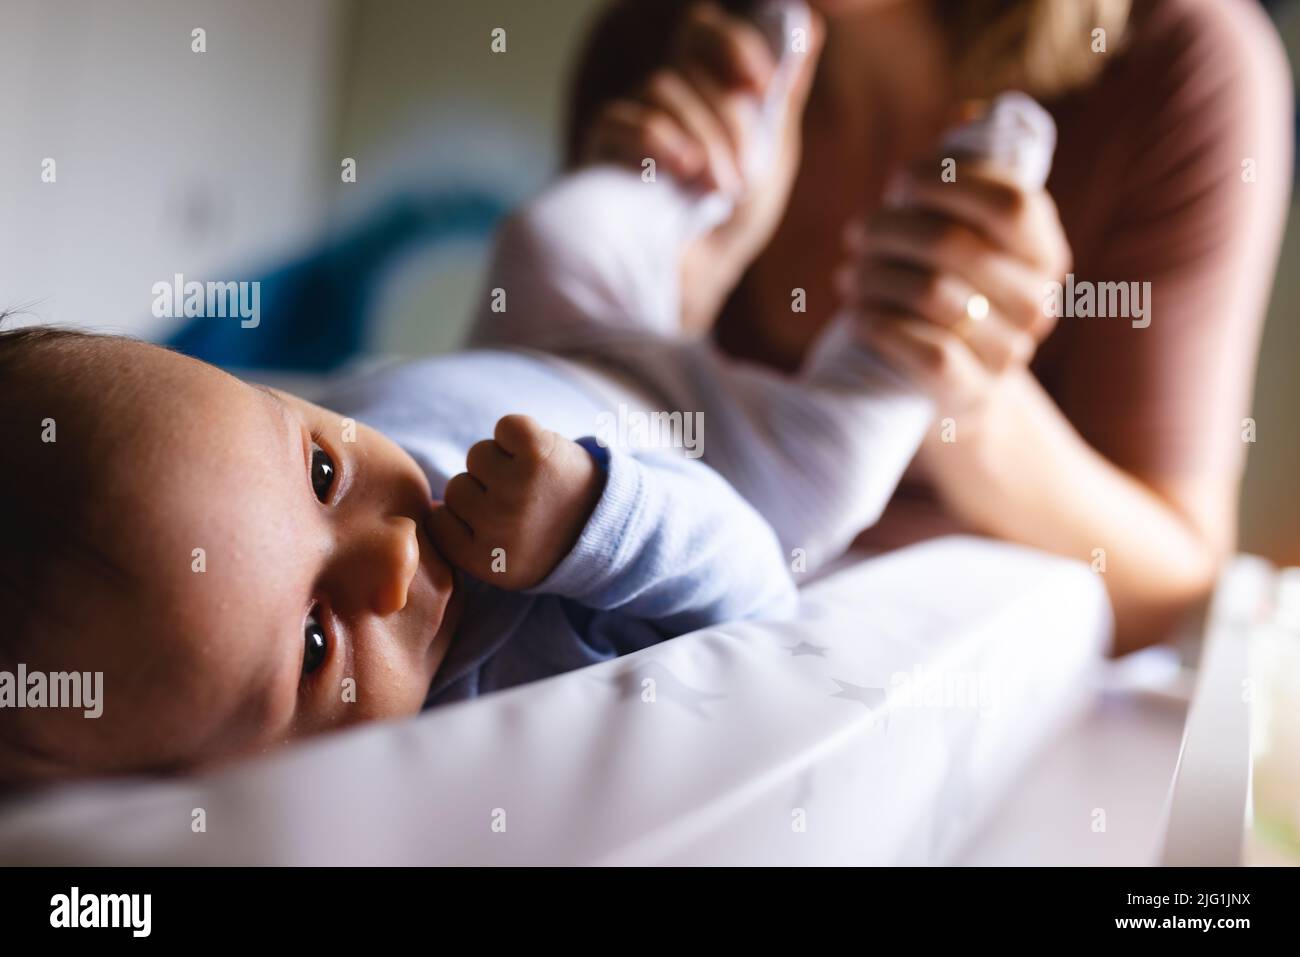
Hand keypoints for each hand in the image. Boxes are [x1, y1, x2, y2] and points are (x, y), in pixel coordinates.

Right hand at [426, 415, 604, 589]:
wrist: (608, 524)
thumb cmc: (541, 539)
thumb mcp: (497, 562)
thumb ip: (457, 540)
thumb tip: (426, 506)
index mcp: (484, 562)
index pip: (438, 520)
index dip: (464, 517)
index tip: (498, 527)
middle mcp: (499, 527)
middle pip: (456, 487)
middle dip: (485, 490)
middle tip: (525, 504)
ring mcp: (519, 487)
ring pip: (478, 455)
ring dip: (502, 462)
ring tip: (535, 482)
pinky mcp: (539, 451)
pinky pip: (505, 426)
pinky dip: (520, 434)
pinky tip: (541, 457)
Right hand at [582, 1, 824, 330]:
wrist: (699, 279)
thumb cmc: (732, 223)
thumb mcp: (772, 153)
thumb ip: (782, 93)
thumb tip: (808, 25)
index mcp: (706, 88)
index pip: (703, 30)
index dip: (732, 43)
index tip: (762, 81)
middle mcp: (666, 96)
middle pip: (691, 66)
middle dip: (728, 120)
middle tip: (743, 177)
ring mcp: (632, 119)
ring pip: (664, 90)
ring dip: (702, 141)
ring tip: (718, 191)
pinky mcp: (603, 149)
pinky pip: (622, 120)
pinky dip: (658, 140)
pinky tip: (681, 172)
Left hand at [842, 157, 1071, 410]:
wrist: (961, 389)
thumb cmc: (953, 292)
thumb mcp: (967, 233)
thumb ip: (967, 178)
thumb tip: (968, 110)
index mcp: (1046, 250)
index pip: (1011, 202)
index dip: (946, 181)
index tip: (899, 181)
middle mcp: (1039, 302)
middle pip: (953, 244)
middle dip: (889, 229)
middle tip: (856, 232)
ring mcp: (1009, 352)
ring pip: (931, 295)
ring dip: (872, 276)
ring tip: (848, 273)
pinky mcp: (971, 393)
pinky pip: (924, 352)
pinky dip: (879, 325)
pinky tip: (856, 312)